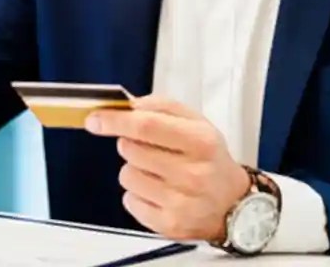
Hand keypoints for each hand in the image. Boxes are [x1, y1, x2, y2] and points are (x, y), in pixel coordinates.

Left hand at [86, 95, 248, 241]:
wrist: (233, 203)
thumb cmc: (210, 160)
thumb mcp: (197, 123)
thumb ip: (162, 107)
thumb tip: (129, 106)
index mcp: (201, 142)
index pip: (146, 126)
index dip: (115, 120)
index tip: (96, 119)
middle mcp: (193, 173)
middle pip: (131, 150)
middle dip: (129, 144)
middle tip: (149, 148)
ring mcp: (181, 202)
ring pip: (127, 175)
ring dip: (135, 170)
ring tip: (157, 172)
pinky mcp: (169, 224)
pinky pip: (129, 201)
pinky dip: (137, 194)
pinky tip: (158, 192)